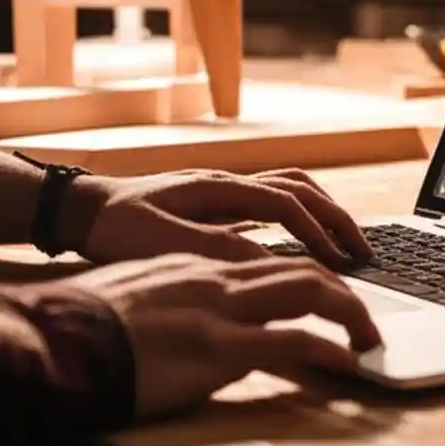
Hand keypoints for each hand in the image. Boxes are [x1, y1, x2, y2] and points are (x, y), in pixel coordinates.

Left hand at [63, 168, 372, 266]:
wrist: (79, 208)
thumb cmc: (113, 227)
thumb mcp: (161, 241)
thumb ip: (214, 248)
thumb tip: (266, 260)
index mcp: (219, 188)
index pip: (288, 204)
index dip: (318, 233)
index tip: (340, 263)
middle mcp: (228, 182)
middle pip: (302, 187)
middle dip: (338, 218)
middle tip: (365, 251)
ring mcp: (224, 188)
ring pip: (292, 188)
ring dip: (324, 212)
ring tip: (346, 244)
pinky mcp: (217, 201)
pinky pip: (274, 201)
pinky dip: (302, 216)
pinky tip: (305, 241)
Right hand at [69, 254, 381, 417]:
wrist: (49, 338)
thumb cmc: (83, 326)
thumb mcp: (138, 298)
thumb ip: (175, 300)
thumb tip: (193, 318)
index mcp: (196, 267)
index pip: (270, 260)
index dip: (310, 274)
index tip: (332, 294)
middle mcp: (215, 279)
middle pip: (301, 270)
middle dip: (344, 291)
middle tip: (365, 317)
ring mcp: (219, 310)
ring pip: (309, 292)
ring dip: (349, 314)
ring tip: (367, 340)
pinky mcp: (218, 347)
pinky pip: (293, 343)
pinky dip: (329, 351)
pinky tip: (347, 364)